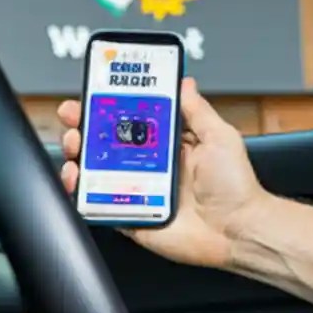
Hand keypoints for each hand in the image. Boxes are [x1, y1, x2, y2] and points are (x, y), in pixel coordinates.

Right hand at [57, 78, 271, 268]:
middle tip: (75, 117)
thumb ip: (198, 110)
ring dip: (79, 156)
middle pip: (107, 142)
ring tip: (75, 145)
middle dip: (85, 126)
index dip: (111, 106)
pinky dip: (81, 193)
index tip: (94, 92)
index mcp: (170, 144)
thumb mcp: (220, 137)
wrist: (237, 230)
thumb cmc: (235, 186)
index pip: (132, 119)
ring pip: (97, 171)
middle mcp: (151, 165)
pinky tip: (76, 179)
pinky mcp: (131, 215)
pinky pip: (98, 204)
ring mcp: (138, 190)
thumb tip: (184, 82)